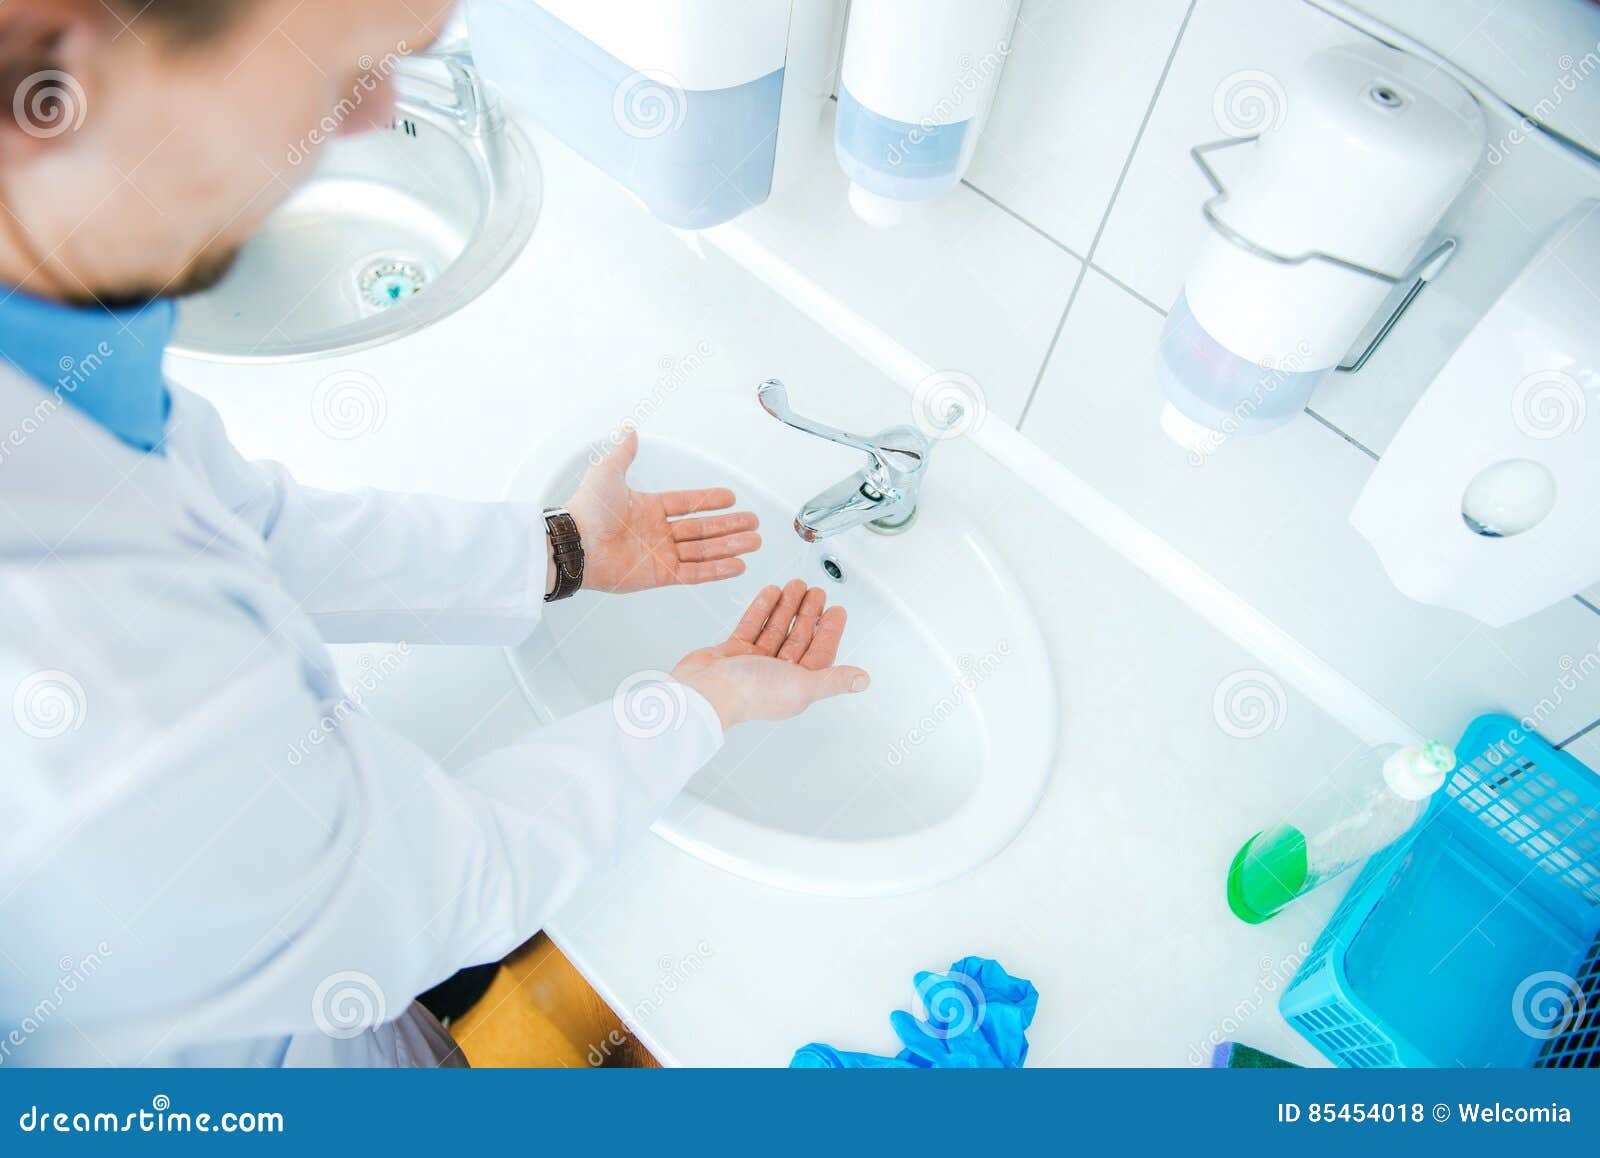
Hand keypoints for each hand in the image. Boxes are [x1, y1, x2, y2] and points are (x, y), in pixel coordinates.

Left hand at [563, 430, 759, 592]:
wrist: (577, 543)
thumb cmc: (587, 509)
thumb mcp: (607, 471)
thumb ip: (623, 452)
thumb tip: (629, 430)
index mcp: (647, 508)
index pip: (686, 504)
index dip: (709, 501)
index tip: (730, 498)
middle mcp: (656, 532)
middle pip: (702, 529)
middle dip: (729, 526)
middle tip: (753, 523)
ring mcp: (660, 554)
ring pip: (704, 550)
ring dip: (730, 546)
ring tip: (754, 542)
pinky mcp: (660, 575)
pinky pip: (694, 573)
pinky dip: (717, 570)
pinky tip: (737, 565)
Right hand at [672, 580, 869, 729]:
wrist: (705, 692)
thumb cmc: (751, 694)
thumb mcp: (803, 686)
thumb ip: (834, 679)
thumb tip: (863, 680)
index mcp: (797, 684)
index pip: (820, 653)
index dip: (830, 631)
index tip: (837, 611)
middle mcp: (776, 674)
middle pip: (798, 637)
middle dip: (809, 613)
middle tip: (816, 592)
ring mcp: (753, 663)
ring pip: (775, 629)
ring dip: (787, 607)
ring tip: (795, 585)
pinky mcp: (732, 653)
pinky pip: (751, 626)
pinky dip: (762, 609)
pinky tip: (771, 594)